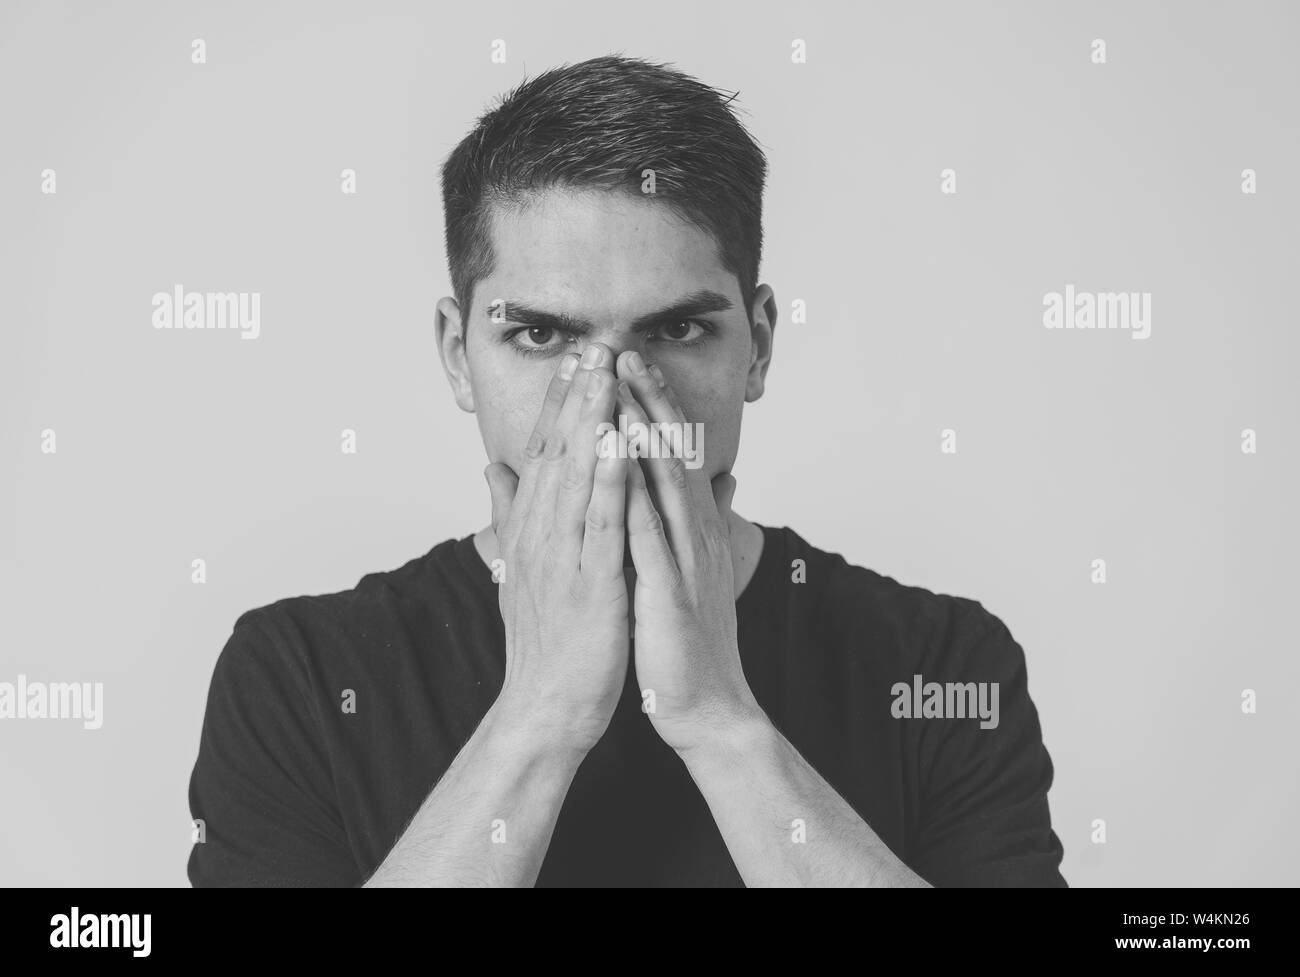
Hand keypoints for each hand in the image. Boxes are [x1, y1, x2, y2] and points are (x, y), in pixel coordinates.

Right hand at [485, 343, 629, 752]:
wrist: (546, 705)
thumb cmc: (542, 638)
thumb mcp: (519, 566)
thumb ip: (507, 513)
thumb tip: (493, 468)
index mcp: (533, 527)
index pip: (545, 452)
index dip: (559, 403)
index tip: (575, 358)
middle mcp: (542, 532)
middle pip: (558, 452)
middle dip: (576, 395)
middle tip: (591, 343)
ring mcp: (564, 556)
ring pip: (577, 477)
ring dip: (591, 421)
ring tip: (603, 373)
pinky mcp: (590, 582)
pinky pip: (602, 523)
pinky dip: (611, 481)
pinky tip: (621, 442)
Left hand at [614, 351, 764, 753]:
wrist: (705, 703)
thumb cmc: (687, 636)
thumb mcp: (691, 567)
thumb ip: (698, 521)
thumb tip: (719, 480)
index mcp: (689, 527)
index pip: (669, 454)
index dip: (649, 406)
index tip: (624, 362)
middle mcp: (692, 533)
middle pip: (670, 453)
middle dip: (646, 399)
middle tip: (622, 349)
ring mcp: (683, 559)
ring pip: (664, 483)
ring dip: (644, 431)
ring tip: (623, 385)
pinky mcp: (669, 591)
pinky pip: (650, 536)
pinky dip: (635, 495)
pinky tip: (620, 465)